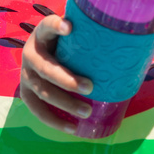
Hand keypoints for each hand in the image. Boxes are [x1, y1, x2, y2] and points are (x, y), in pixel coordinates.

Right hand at [20, 14, 93, 134]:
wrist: (43, 50)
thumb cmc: (68, 40)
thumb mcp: (74, 31)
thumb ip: (90, 28)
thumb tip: (128, 29)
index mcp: (42, 34)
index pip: (47, 25)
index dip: (56, 26)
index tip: (70, 26)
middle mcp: (30, 53)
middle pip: (45, 68)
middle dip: (67, 80)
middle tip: (90, 87)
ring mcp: (26, 75)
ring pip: (42, 92)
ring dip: (65, 103)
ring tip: (87, 111)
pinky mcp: (26, 92)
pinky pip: (38, 110)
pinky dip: (54, 121)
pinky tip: (72, 128)